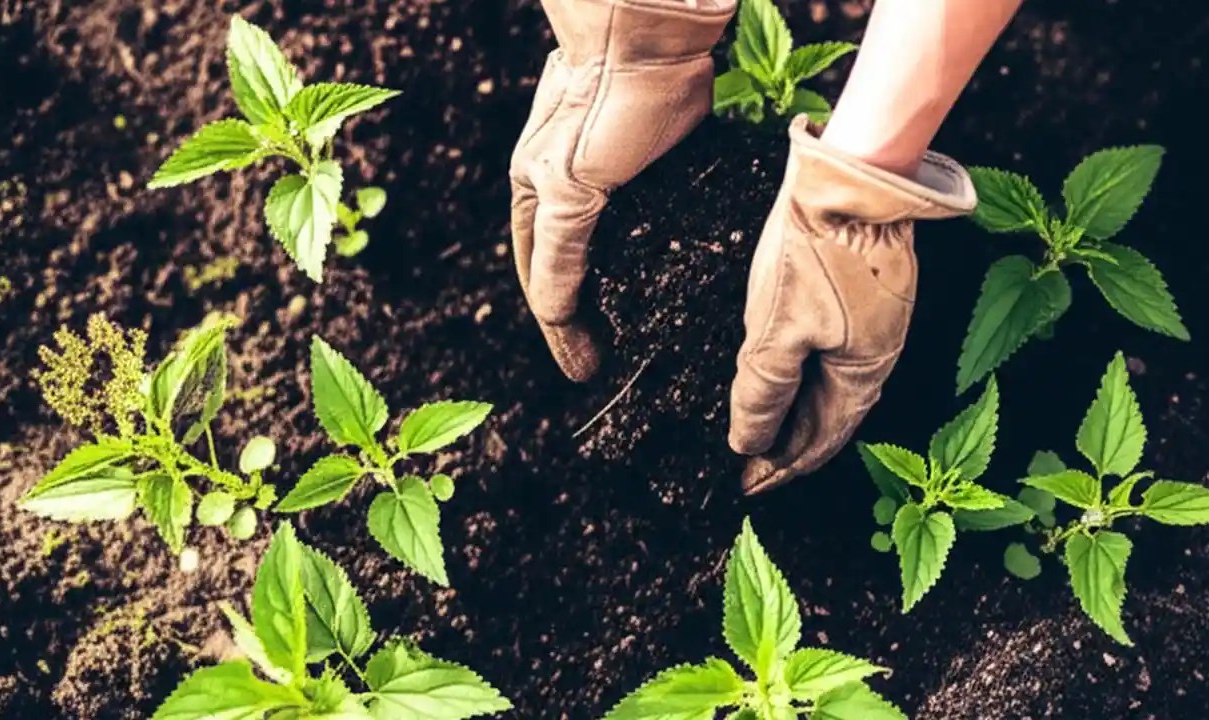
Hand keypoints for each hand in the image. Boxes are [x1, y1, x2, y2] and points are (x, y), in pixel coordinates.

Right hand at [509, 0, 734, 380]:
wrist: (650, 32)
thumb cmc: (602, 103)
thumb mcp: (570, 187)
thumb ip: (560, 253)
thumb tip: (555, 314)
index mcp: (536, 194)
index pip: (543, 281)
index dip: (562, 330)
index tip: (586, 371)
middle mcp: (566, 188)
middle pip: (571, 268)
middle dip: (584, 317)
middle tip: (608, 358)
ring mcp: (609, 177)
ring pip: (609, 248)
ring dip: (618, 289)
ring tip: (638, 329)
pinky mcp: (653, 162)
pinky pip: (651, 222)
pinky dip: (653, 255)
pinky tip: (672, 275)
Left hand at [728, 116, 976, 493]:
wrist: (852, 173)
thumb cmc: (818, 250)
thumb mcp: (779, 330)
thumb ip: (761, 391)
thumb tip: (746, 443)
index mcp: (863, 374)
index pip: (818, 441)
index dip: (780, 467)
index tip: (745, 487)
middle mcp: (874, 354)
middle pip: (825, 417)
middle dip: (784, 444)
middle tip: (745, 463)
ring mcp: (868, 321)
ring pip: (825, 383)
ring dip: (791, 409)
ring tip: (757, 425)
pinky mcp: (855, 290)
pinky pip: (825, 349)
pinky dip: (797, 371)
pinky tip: (776, 367)